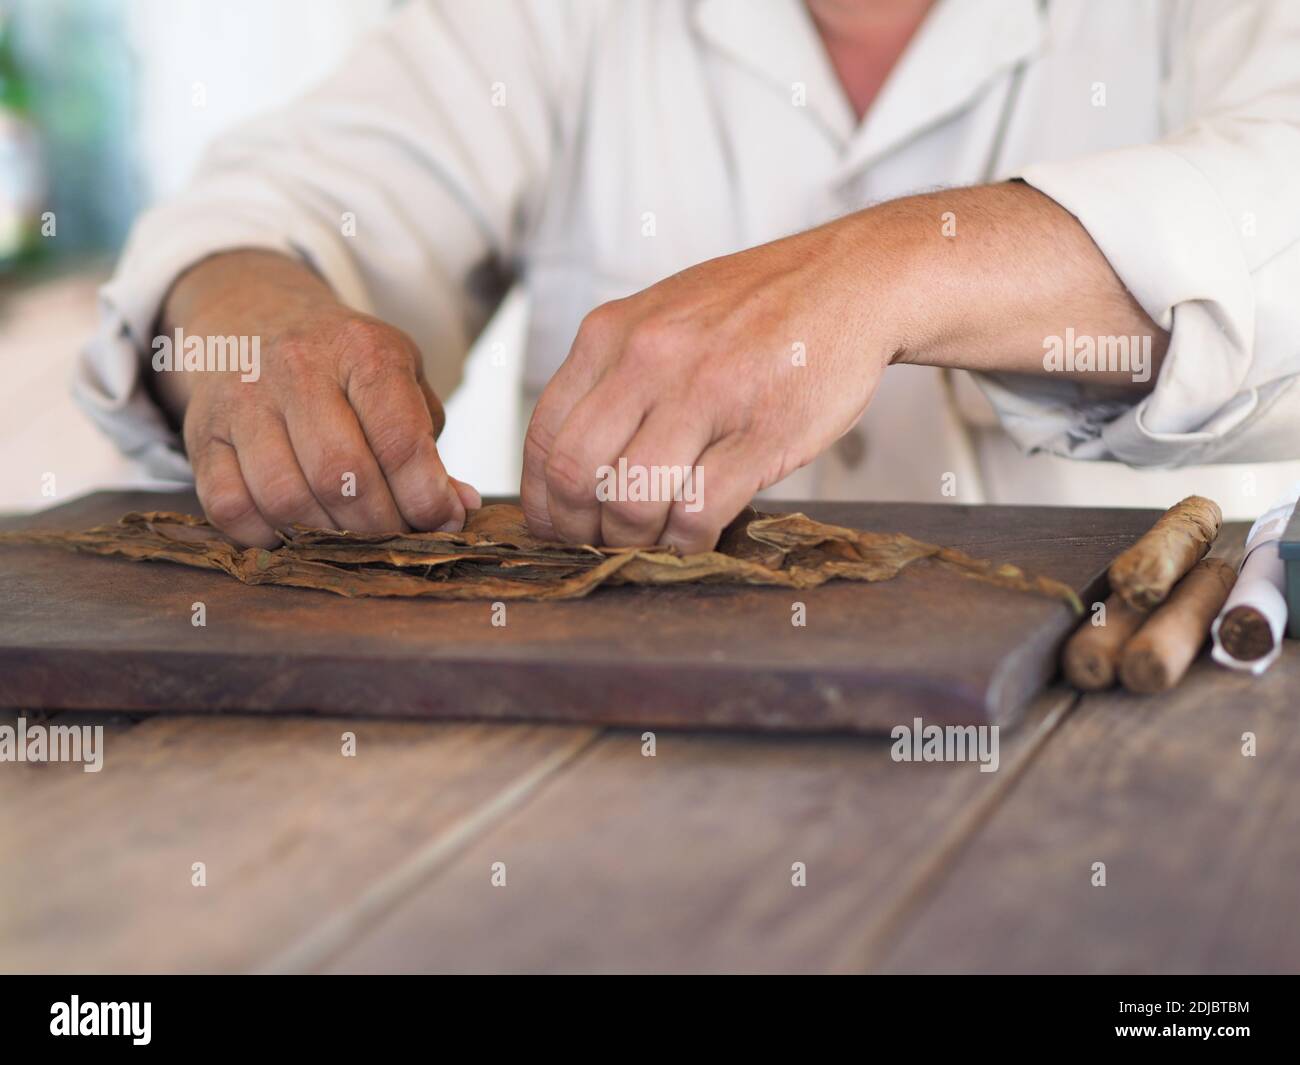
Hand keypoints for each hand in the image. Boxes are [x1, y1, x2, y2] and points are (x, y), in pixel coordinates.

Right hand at [159, 251, 478, 546]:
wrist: (254, 320)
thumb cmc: (344, 365)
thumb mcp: (399, 379)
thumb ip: (429, 444)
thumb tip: (458, 506)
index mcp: (360, 348)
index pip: (400, 440)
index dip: (427, 497)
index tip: (444, 521)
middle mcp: (295, 367)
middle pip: (342, 478)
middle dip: (381, 525)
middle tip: (398, 537)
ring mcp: (241, 401)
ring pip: (286, 499)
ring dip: (328, 538)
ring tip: (353, 537)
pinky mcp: (202, 435)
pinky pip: (230, 509)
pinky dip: (268, 537)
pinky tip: (297, 531)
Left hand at [521, 217, 897, 552]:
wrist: (849, 281)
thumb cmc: (755, 309)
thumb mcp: (662, 316)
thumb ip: (613, 374)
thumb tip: (572, 460)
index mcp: (612, 334)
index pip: (544, 435)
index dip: (542, 499)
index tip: (556, 525)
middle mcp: (648, 360)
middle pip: (576, 474)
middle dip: (578, 530)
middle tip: (598, 545)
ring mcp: (705, 395)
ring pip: (632, 501)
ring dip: (633, 543)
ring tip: (649, 545)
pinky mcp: (759, 433)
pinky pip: (697, 513)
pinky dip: (687, 544)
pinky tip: (694, 539)